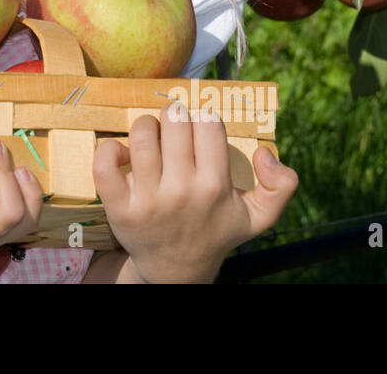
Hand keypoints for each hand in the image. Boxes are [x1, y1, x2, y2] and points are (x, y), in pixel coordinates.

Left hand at [92, 101, 297, 283]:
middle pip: (174, 120)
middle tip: (174, 131)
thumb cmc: (215, 230)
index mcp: (215, 186)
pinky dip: (110, 148)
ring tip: (151, 140)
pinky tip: (123, 155)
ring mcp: (149, 199)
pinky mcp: (119, 207)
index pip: (208, 123)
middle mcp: (183, 191)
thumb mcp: (258, 217)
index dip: (203, 120)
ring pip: (141, 133)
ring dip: (145, 127)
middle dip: (174, 117)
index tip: (200, 132)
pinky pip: (104, 162)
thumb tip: (265, 152)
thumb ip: (281, 186)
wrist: (177, 269)